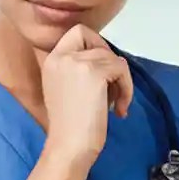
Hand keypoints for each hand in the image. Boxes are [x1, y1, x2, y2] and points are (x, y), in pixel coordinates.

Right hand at [39, 23, 133, 165]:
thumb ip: (77, 69)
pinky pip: (122, 69)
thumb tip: (106, 59)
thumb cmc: (69, 126)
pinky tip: (119, 110)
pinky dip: (127, 89)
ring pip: (113, 58)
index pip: (77, 32)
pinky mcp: (95, 72)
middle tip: (112, 86)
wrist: (69, 147)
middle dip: (110, 61)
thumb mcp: (65, 88)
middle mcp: (61, 56)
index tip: (101, 71)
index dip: (95, 45)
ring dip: (121, 81)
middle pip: (98, 40)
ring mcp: (78, 62)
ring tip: (115, 105)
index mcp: (51, 60)